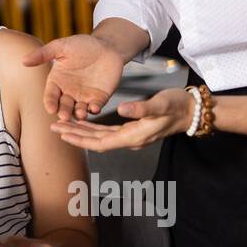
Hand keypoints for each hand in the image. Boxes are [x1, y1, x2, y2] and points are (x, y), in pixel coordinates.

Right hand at [23, 34, 124, 119]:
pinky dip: (95, 109)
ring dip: (79, 114)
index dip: (50, 103)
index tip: (51, 109)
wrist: (106, 45)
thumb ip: (43, 54)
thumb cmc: (82, 44)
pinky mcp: (99, 98)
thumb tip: (23, 60)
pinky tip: (94, 108)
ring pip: (79, 110)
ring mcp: (84, 96)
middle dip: (64, 112)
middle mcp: (69, 92)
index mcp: (57, 81)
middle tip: (64, 117)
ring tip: (80, 114)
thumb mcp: (61, 47)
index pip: (51, 96)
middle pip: (64, 106)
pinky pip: (96, 107)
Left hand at [49, 88, 193, 151]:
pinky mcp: (133, 129)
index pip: (100, 142)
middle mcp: (130, 139)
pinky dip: (94, 128)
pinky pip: (108, 132)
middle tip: (54, 127)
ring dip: (82, 132)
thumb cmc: (177, 106)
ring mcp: (131, 136)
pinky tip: (84, 123)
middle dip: (74, 136)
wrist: (192, 110)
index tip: (62, 134)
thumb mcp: (160, 104)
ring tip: (63, 126)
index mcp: (133, 136)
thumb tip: (122, 110)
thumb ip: (141, 108)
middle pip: (96, 142)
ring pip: (100, 137)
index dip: (80, 139)